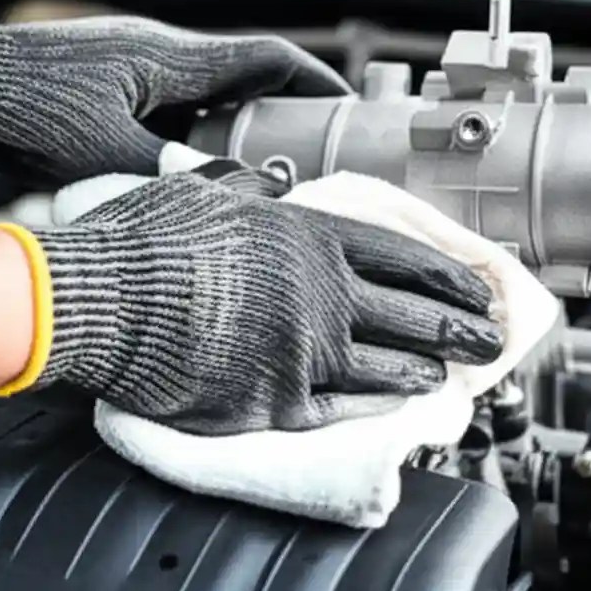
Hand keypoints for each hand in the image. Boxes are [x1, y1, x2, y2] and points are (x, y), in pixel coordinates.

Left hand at [0, 0, 350, 187]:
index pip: (267, 59)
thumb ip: (173, 177)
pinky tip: (183, 170)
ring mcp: (131, 61)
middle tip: (306, 154)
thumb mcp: (105, 156)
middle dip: (279, 114)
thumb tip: (233, 198)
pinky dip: (189, 132)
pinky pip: (167, 102)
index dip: (314, 83)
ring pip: (204, 94)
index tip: (345, 107)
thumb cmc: (21, 111)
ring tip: (252, 172)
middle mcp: (158, 51)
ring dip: (230, 126)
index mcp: (171, 59)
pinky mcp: (106, 77)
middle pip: (242, 76)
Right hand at [26, 173, 501, 434]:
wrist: (98, 302)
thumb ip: (249, 190)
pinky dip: (375, 405)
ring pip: (388, 366)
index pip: (403, 258)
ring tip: (451, 375)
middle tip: (492, 339)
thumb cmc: (143, 240)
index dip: (450, 277)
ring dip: (428, 371)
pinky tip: (396, 404)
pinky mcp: (273, 402)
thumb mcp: (202, 191)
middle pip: (412, 315)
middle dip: (461, 329)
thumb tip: (266, 182)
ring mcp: (302, 352)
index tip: (480, 289)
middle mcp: (320, 294)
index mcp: (308, 236)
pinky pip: (340, 407)